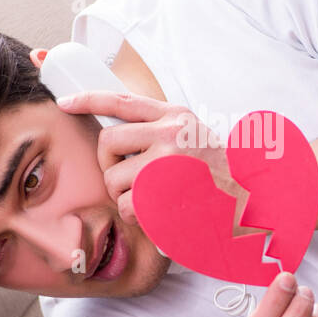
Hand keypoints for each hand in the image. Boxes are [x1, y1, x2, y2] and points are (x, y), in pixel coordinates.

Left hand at [56, 90, 246, 227]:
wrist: (252, 204)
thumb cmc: (220, 175)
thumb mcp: (194, 137)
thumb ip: (160, 130)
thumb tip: (116, 133)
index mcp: (176, 117)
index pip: (122, 100)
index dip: (89, 99)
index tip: (65, 102)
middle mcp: (170, 133)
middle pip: (107, 142)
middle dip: (110, 165)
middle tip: (131, 178)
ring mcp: (165, 163)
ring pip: (113, 178)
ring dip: (126, 195)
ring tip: (155, 198)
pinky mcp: (161, 193)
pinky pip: (127, 206)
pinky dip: (139, 216)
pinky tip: (161, 214)